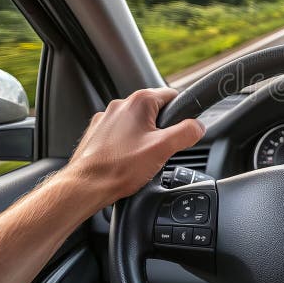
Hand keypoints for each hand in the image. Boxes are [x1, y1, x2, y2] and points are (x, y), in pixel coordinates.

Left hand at [61, 88, 204, 206]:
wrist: (86, 186)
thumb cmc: (119, 167)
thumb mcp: (164, 149)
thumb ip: (187, 133)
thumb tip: (198, 127)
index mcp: (138, 102)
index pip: (172, 96)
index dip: (182, 114)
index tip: (181, 131)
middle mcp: (120, 105)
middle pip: (155, 111)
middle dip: (162, 130)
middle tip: (160, 150)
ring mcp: (105, 118)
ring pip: (137, 124)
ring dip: (144, 138)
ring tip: (141, 159)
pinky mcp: (96, 133)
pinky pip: (120, 134)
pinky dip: (127, 145)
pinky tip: (127, 161)